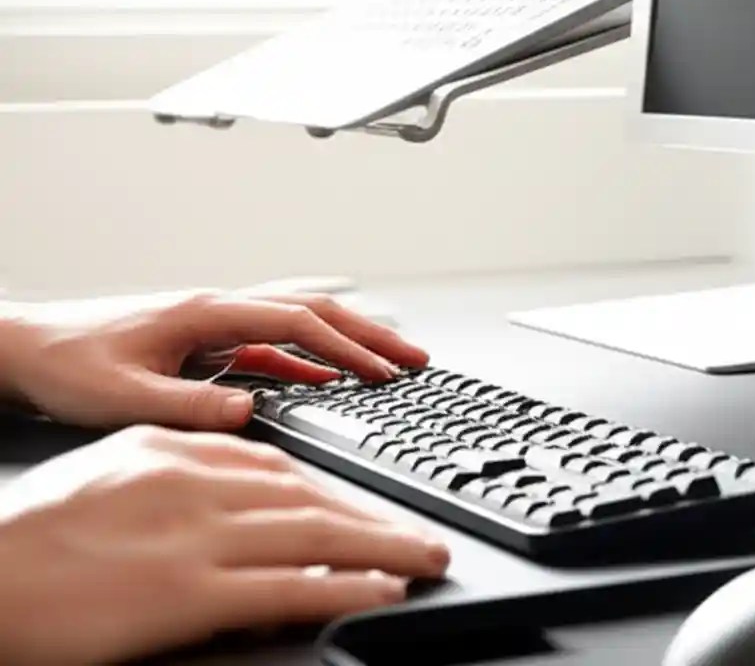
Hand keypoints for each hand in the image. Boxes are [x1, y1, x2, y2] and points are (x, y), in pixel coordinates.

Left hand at [0, 288, 427, 429]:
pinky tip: (328, 380)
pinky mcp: (207, 343)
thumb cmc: (65, 364)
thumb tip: (250, 408)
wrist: (25, 348)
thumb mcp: (122, 395)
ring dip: (348, 340)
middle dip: (369, 333)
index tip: (384, 370)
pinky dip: (311, 359)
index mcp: (205, 313)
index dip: (347, 347)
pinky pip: (274, 346)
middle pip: (313, 311)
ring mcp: (215, 325)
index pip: (296, 323)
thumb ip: (189, 403)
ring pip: (299, 323)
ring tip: (389, 362)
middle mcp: (218, 311)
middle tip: (413, 357)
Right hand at [0, 426, 448, 665]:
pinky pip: (287, 587)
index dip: (337, 490)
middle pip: (311, 496)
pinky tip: (380, 589)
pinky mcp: (187, 593)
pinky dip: (344, 587)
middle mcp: (196, 485)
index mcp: (177, 451)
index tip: (370, 509)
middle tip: (422, 534)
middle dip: (376, 517)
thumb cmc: (31, 535)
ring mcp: (196, 537)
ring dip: (384, 547)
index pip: (280, 465)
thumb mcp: (114, 473)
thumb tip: (240, 493)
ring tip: (425, 558)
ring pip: (315, 535)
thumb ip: (181, 472)